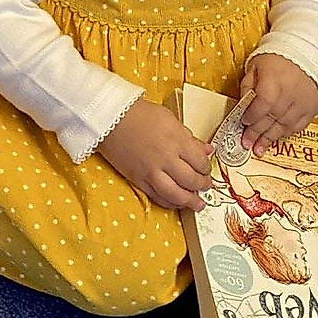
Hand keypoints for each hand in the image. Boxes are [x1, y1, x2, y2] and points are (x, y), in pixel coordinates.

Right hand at [98, 99, 214, 211]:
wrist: (109, 117)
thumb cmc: (138, 114)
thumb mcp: (169, 119)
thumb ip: (189, 137)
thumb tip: (207, 150)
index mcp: (176, 140)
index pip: (200, 162)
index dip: (206, 168)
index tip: (206, 169)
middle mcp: (165, 158)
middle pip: (191, 180)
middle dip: (202, 185)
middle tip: (205, 185)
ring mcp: (151, 171)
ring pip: (176, 194)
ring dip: (190, 201)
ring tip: (198, 204)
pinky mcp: (138, 179)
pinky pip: (157, 197)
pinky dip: (170, 203)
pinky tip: (177, 203)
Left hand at [240, 54, 317, 157]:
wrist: (305, 53)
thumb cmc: (275, 60)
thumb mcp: (255, 66)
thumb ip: (248, 86)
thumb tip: (242, 106)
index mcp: (275, 78)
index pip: (264, 101)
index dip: (253, 114)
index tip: (243, 122)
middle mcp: (292, 92)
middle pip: (273, 116)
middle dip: (258, 132)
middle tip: (246, 143)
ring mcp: (304, 101)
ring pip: (285, 124)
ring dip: (270, 138)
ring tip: (258, 149)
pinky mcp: (313, 108)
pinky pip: (298, 125)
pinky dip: (285, 133)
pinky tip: (275, 139)